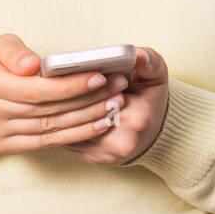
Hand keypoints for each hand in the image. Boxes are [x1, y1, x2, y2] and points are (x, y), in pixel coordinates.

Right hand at [0, 33, 131, 155]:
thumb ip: (14, 52)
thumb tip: (33, 66)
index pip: (35, 90)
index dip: (69, 86)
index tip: (99, 76)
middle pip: (47, 109)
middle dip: (86, 99)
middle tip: (117, 87)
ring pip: (50, 128)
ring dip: (87, 118)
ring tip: (115, 105)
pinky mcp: (6, 147)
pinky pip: (47, 142)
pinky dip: (76, 134)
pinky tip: (100, 124)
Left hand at [63, 47, 168, 166]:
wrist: (152, 132)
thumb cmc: (150, 99)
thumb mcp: (155, 75)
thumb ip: (148, 60)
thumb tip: (135, 54)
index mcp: (138, 119)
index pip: (102, 96)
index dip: (90, 81)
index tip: (85, 70)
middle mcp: (122, 142)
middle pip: (84, 112)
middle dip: (73, 94)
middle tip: (65, 77)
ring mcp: (106, 154)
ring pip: (73, 125)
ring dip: (62, 108)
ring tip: (58, 90)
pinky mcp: (93, 159)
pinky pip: (69, 137)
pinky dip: (63, 121)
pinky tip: (59, 106)